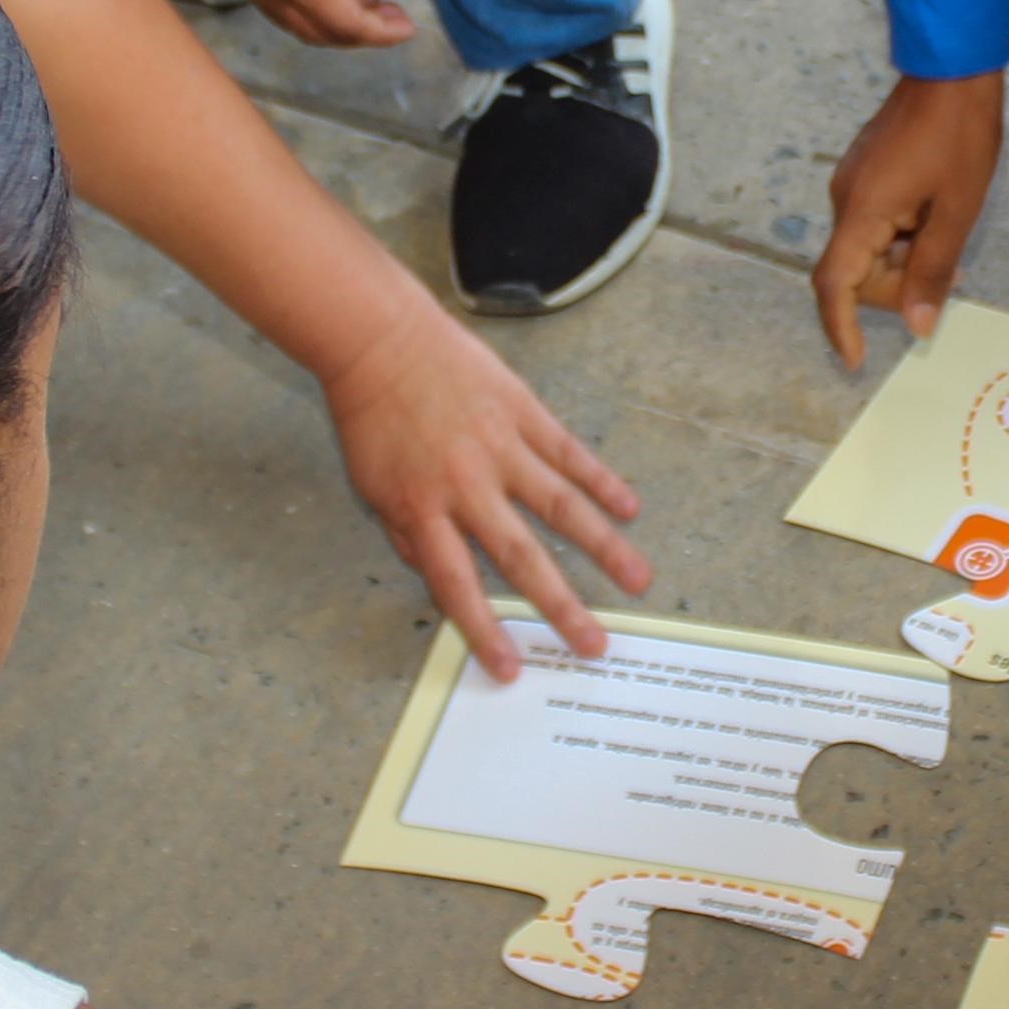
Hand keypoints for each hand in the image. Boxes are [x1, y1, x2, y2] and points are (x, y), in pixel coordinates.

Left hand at [322, 301, 648, 675]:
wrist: (379, 339)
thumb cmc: (370, 414)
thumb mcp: (371, 485)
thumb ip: (405, 533)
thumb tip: (437, 574)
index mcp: (422, 509)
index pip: (457, 584)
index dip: (484, 630)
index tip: (512, 669)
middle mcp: (466, 485)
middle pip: (520, 557)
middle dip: (560, 606)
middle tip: (595, 644)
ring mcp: (500, 447)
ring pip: (560, 506)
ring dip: (603, 546)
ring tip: (638, 580)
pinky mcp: (522, 411)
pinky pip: (567, 452)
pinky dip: (600, 480)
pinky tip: (629, 506)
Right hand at [809, 71, 1004, 367]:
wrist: (952, 67)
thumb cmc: (960, 136)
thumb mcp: (958, 209)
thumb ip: (933, 270)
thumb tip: (916, 326)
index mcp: (862, 212)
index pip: (835, 284)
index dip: (841, 327)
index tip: (855, 361)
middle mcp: (844, 199)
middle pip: (855, 269)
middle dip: (896, 285)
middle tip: (950, 273)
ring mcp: (852, 182)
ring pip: (868, 246)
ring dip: (904, 258)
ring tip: (949, 234)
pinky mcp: (865, 170)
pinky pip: (874, 221)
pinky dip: (901, 235)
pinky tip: (935, 218)